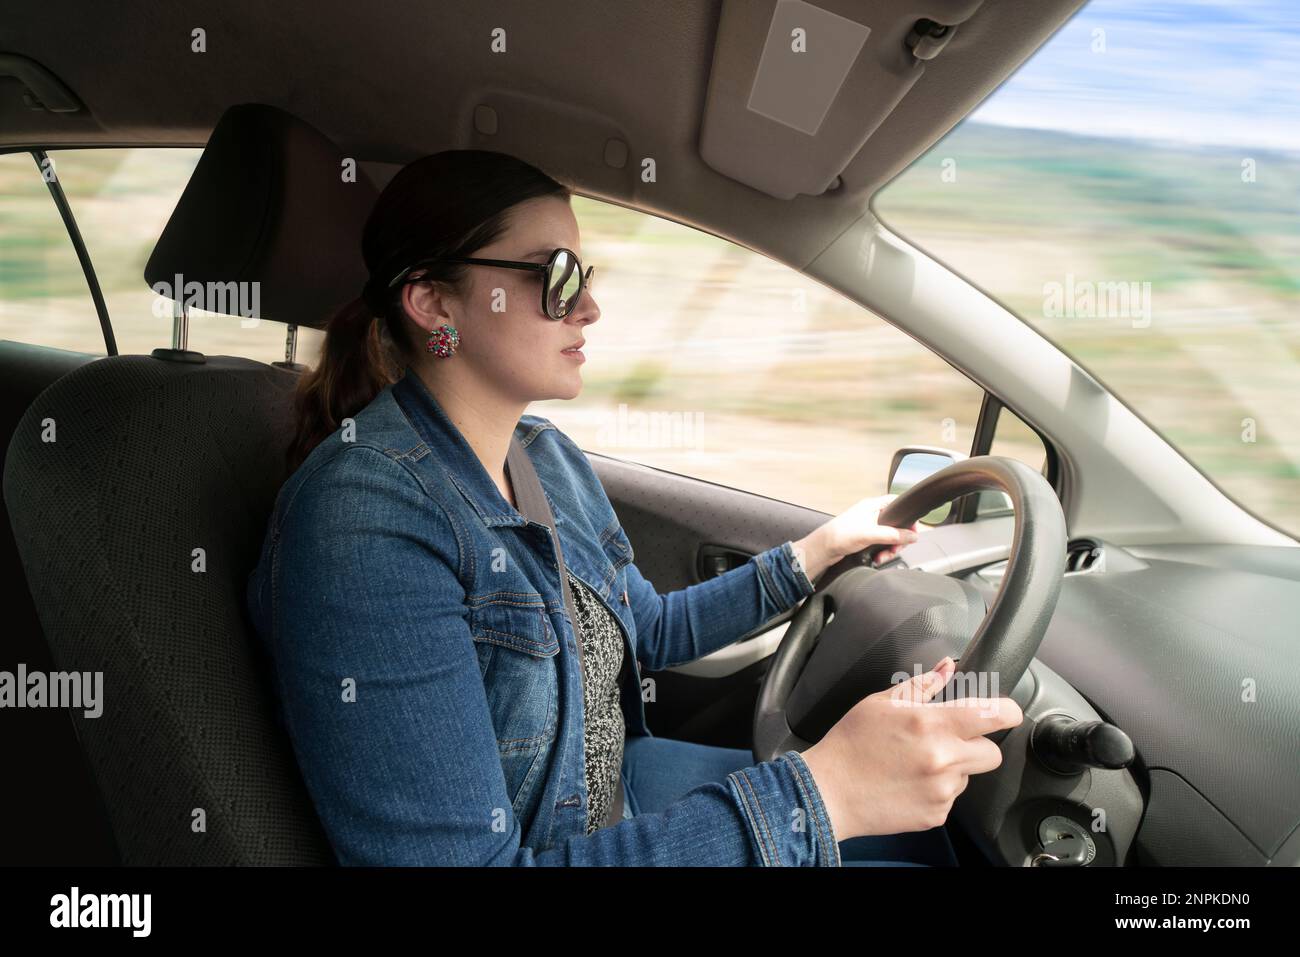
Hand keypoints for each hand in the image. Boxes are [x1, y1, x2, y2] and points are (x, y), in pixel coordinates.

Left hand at [793, 494, 921, 580]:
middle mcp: (871, 514)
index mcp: (872, 505)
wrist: (822, 549)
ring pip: (889, 536)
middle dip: (898, 539)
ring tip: (884, 556)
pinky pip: (881, 543)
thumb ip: (893, 535)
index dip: (907, 515)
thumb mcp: (870, 534)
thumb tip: (912, 536)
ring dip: (890, 548)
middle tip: (896, 549)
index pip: (897, 503)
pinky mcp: (864, 537)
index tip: (913, 529)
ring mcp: (868, 526)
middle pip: (896, 523)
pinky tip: (878, 558)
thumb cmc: (839, 535)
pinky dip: (882, 551)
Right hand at [801, 657, 1023, 840]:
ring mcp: (941, 791)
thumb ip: (922, 685)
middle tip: (949, 740)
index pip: (994, 715)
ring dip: (953, 768)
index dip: (1008, 711)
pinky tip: (909, 782)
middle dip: (977, 744)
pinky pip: (951, 798)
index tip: (1007, 712)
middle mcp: (943, 759)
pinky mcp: (936, 814)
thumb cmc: (851, 744)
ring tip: (916, 763)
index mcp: (931, 724)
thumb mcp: (881, 703)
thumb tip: (946, 667)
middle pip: (992, 753)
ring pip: (969, 776)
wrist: (829, 792)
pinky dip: (936, 790)